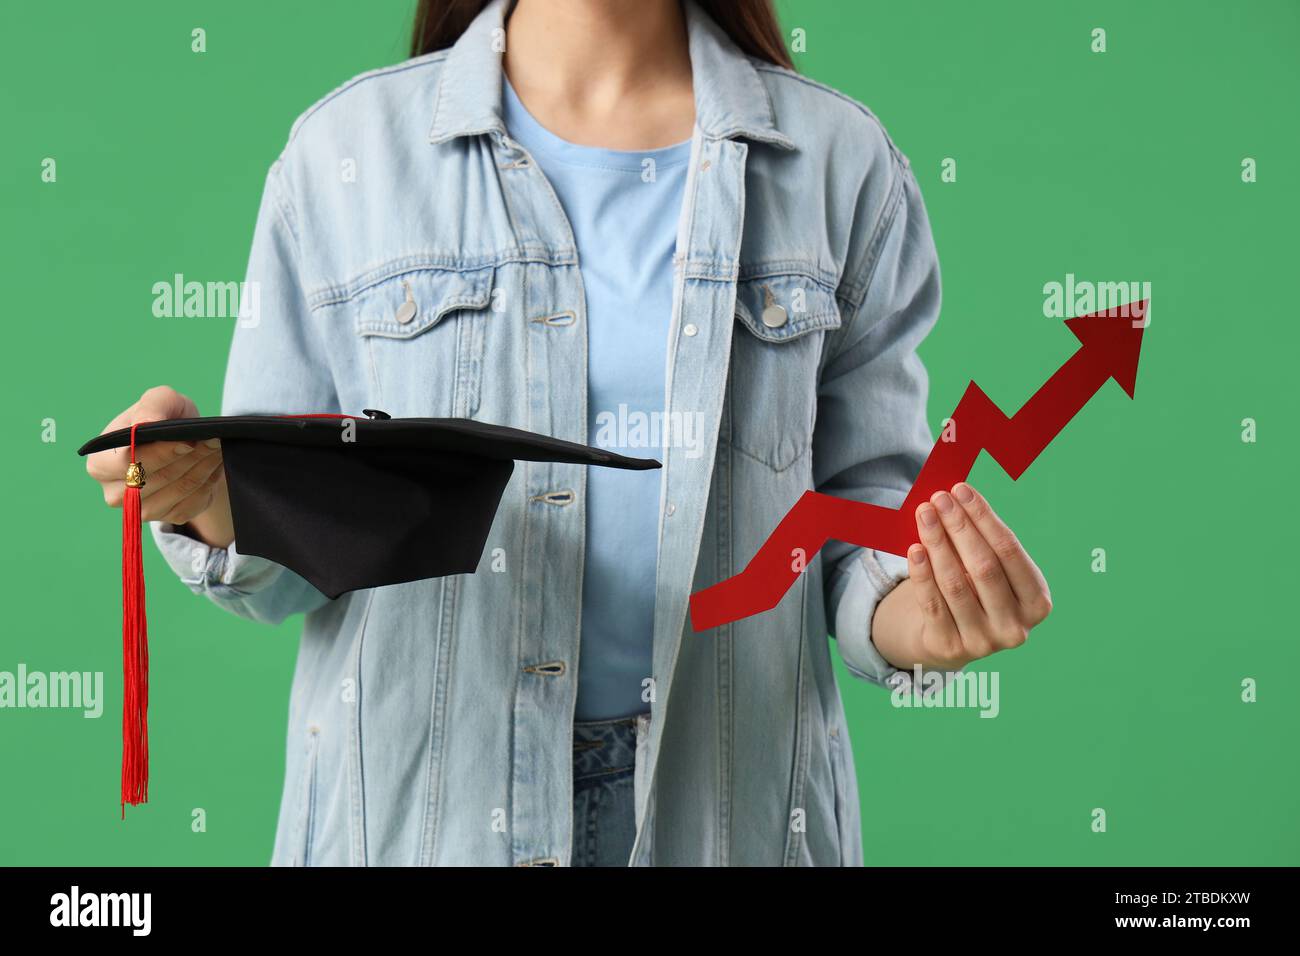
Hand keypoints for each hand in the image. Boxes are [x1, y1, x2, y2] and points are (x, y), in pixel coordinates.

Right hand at [86, 386, 225, 525]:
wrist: (186, 441)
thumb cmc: (164, 417)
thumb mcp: (159, 400)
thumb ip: (151, 406)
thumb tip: (146, 423)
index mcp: (101, 464)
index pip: (128, 464)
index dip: (160, 454)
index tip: (188, 441)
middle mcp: (115, 494)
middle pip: (157, 480)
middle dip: (189, 458)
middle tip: (213, 440)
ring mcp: (143, 510)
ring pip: (180, 491)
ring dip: (203, 468)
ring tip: (216, 448)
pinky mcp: (170, 516)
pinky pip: (195, 501)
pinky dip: (209, 481)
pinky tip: (213, 463)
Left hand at [872, 482, 1051, 670]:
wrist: (954, 638)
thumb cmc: (978, 592)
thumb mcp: (991, 572)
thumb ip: (981, 542)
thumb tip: (954, 500)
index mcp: (1037, 602)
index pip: (1009, 551)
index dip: (984, 518)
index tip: (961, 490)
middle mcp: (1016, 626)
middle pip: (984, 566)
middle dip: (959, 527)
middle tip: (939, 498)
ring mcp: (984, 642)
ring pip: (956, 584)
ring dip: (937, 543)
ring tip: (924, 515)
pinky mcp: (950, 647)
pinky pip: (932, 604)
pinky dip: (922, 573)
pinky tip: (915, 549)